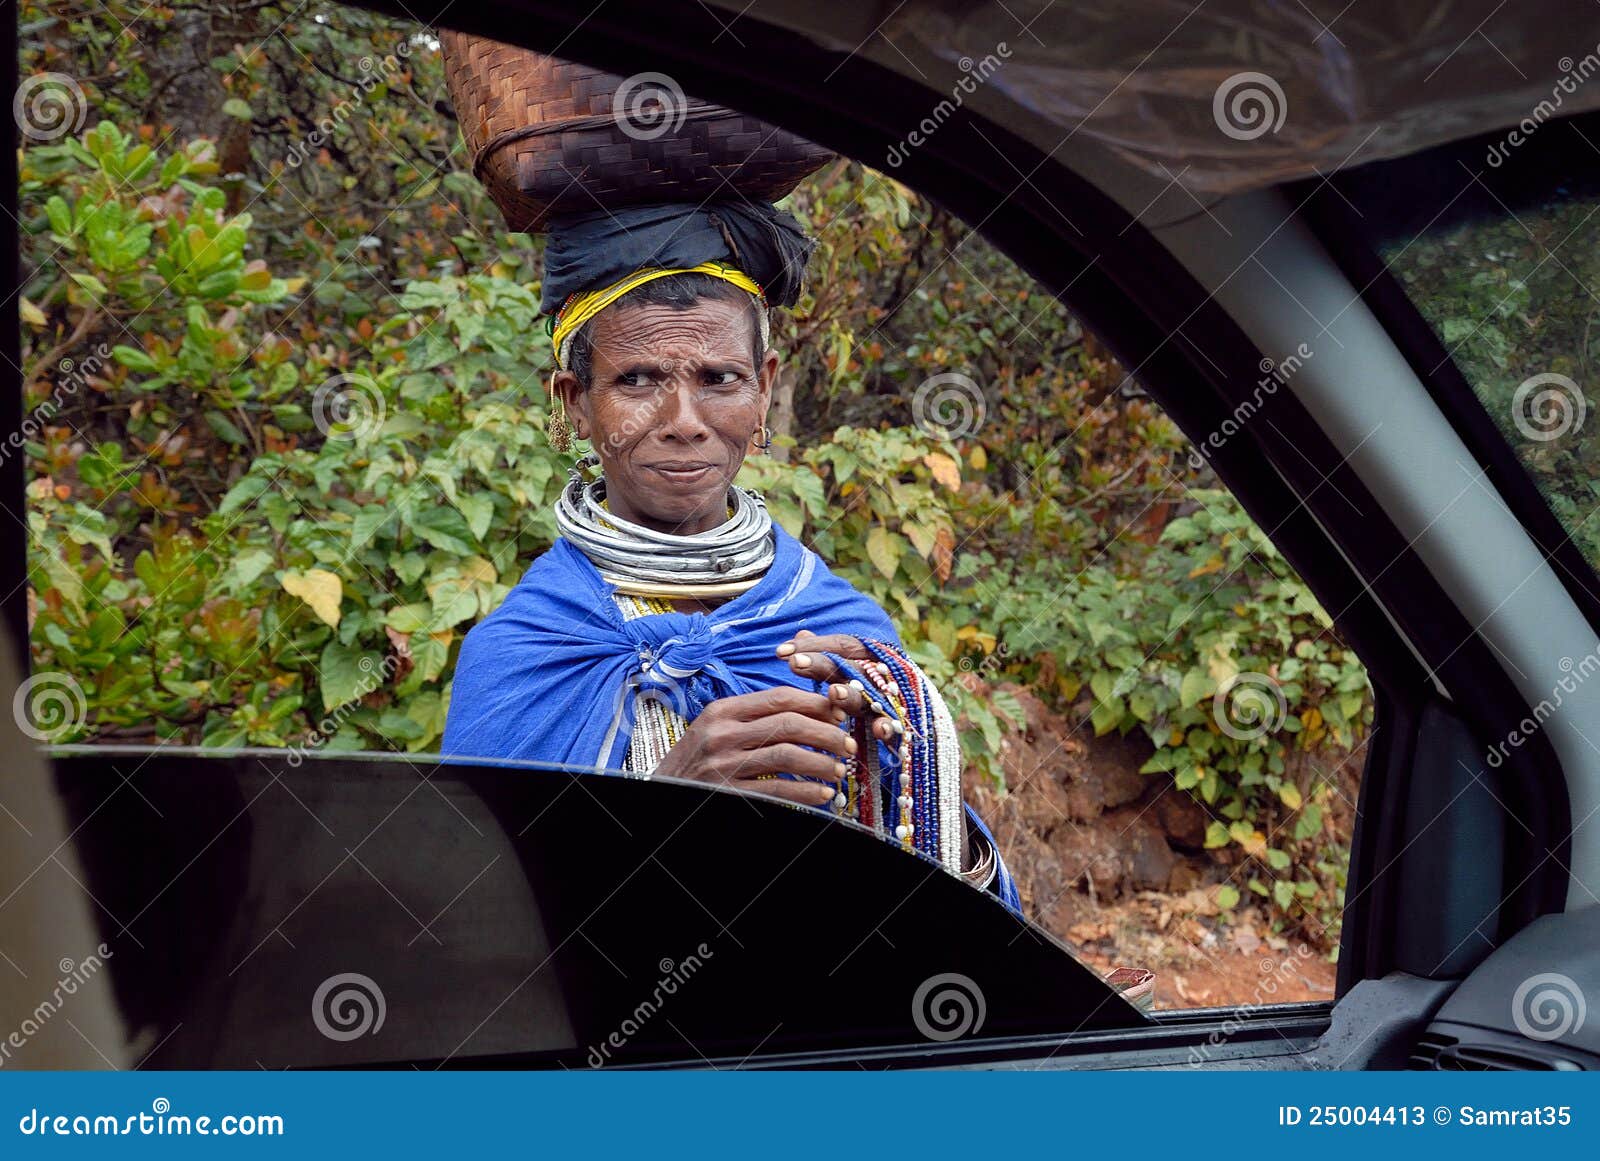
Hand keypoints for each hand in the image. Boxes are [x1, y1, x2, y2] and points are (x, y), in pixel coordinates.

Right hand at [650, 685, 856, 805]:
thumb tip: (809, 709)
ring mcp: (723, 764)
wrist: (661, 793)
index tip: (839, 713)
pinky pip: (776, 789)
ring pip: (787, 755)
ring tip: (840, 770)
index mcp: (722, 710)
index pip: (779, 698)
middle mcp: (721, 733)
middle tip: (849, 744)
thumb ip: (754, 716)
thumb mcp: (716, 729)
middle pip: (788, 724)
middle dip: (827, 733)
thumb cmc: (697, 761)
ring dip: (821, 763)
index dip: (816, 704)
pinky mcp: (727, 793)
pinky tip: (823, 795)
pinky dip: (806, 792)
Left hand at [775, 630, 897, 744]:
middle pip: (850, 667)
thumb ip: (828, 656)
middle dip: (822, 666)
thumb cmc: (876, 691)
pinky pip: (897, 725)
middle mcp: (880, 676)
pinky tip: (880, 731)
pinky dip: (890, 727)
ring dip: (852, 695)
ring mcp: (893, 699)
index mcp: (869, 658)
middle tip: (794, 663)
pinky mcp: (904, 723)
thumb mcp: (851, 671)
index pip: (841, 645)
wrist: (926, 721)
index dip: (814, 646)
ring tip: (833, 693)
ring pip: (869, 696)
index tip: (781, 652)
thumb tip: (802, 632)